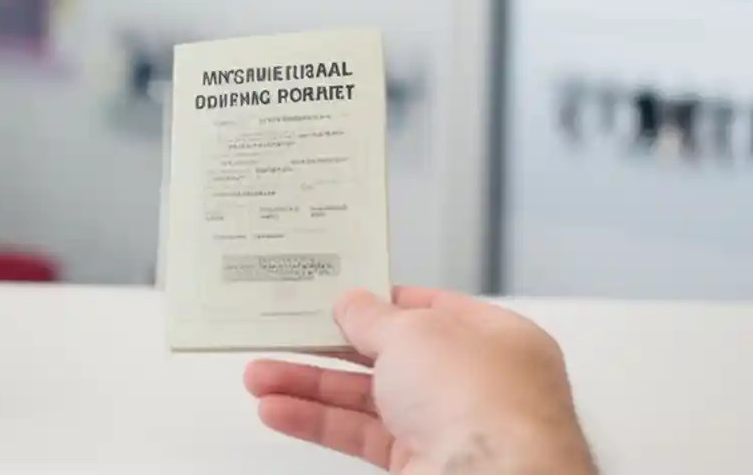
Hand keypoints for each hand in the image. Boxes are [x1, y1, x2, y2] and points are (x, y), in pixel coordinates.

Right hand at [244, 287, 595, 473]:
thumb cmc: (482, 403)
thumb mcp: (415, 333)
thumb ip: (374, 317)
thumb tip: (352, 305)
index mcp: (494, 337)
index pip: (429, 309)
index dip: (378, 300)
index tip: (334, 295)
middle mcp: (476, 383)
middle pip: (387, 356)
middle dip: (327, 348)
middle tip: (281, 335)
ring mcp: (448, 428)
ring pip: (366, 400)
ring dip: (309, 387)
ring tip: (258, 378)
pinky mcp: (422, 466)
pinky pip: (361, 436)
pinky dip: (319, 422)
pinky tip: (279, 411)